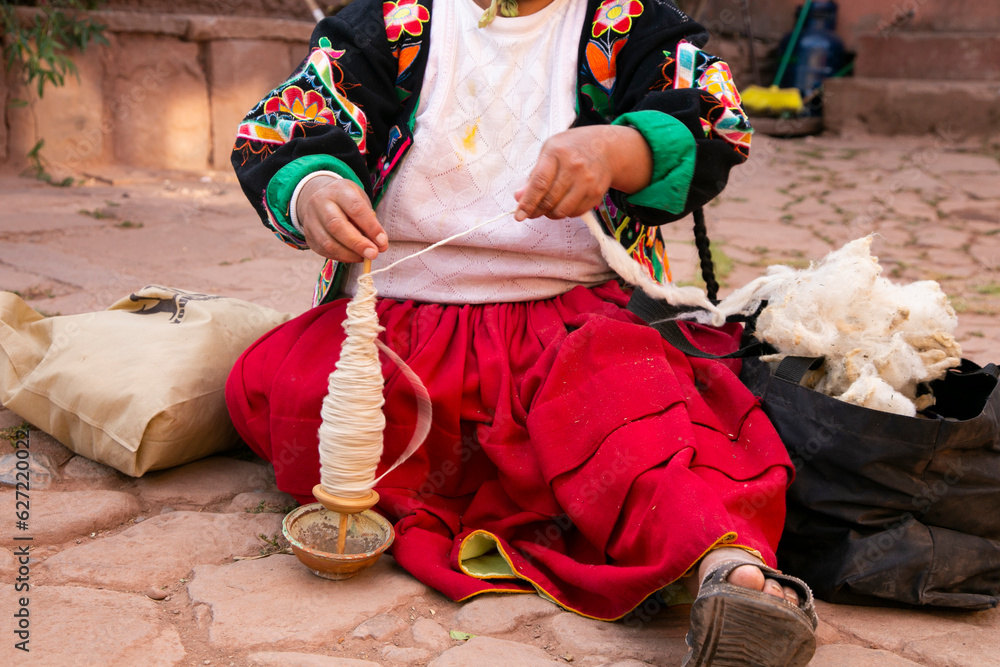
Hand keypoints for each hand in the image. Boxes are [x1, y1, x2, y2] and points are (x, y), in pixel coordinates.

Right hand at [297, 176, 388, 261]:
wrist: (321, 198)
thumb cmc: (347, 201)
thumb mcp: (360, 201)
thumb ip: (370, 221)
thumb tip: (380, 245)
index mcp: (338, 191)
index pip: (355, 208)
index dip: (370, 227)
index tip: (382, 242)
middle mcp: (320, 203)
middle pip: (337, 226)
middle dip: (357, 243)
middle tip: (373, 254)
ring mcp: (311, 220)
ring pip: (328, 242)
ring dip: (349, 254)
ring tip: (364, 257)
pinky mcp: (309, 235)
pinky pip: (324, 250)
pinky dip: (341, 257)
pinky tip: (353, 256)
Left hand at [514, 125, 652, 221]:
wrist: (605, 148)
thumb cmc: (571, 149)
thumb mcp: (549, 152)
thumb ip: (533, 175)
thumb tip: (519, 197)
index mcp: (557, 153)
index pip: (539, 183)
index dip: (528, 202)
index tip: (519, 216)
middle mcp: (574, 167)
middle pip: (550, 200)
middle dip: (536, 211)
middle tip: (530, 213)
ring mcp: (587, 181)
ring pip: (562, 210)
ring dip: (551, 214)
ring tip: (548, 206)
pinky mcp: (596, 194)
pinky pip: (575, 213)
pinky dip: (566, 212)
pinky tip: (564, 202)